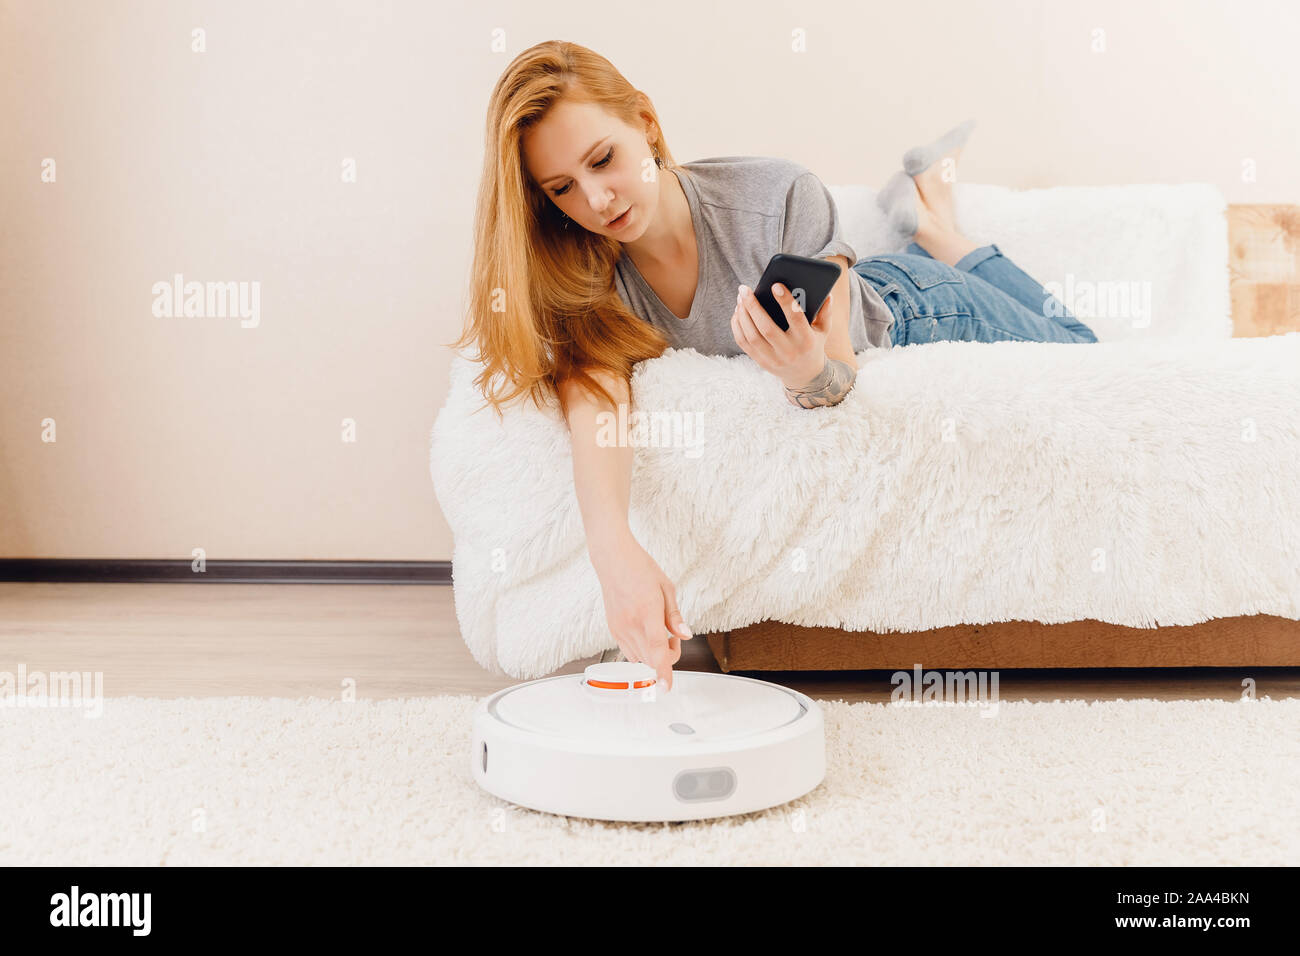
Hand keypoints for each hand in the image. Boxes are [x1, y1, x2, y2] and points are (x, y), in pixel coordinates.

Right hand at [591, 535, 691, 690]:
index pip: (656, 650)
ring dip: (654, 655)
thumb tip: (686, 636)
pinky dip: (642, 650)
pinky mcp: (613, 630)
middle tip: (672, 633)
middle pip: (651, 659)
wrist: (613, 560)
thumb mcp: (667, 588)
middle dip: (668, 656)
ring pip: (640, 659)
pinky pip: (629, 652)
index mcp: (647, 612)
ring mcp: (619, 628)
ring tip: (658, 630)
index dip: (663, 671)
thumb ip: (675, 616)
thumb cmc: (641, 569)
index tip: (667, 688)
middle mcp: (630, 624)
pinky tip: (646, 632)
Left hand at [731, 283, 833, 388]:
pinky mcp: (761, 362)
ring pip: (751, 336)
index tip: (775, 285)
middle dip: (753, 306)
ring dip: (743, 315)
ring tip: (740, 299)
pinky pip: (744, 343)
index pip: (795, 318)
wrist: (805, 376)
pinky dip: (738, 326)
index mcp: (806, 340)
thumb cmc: (813, 345)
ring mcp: (773, 359)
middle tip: (744, 289)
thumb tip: (827, 294)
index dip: (785, 301)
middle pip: (766, 327)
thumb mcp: (823, 330)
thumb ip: (825, 312)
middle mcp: (789, 351)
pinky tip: (738, 313)